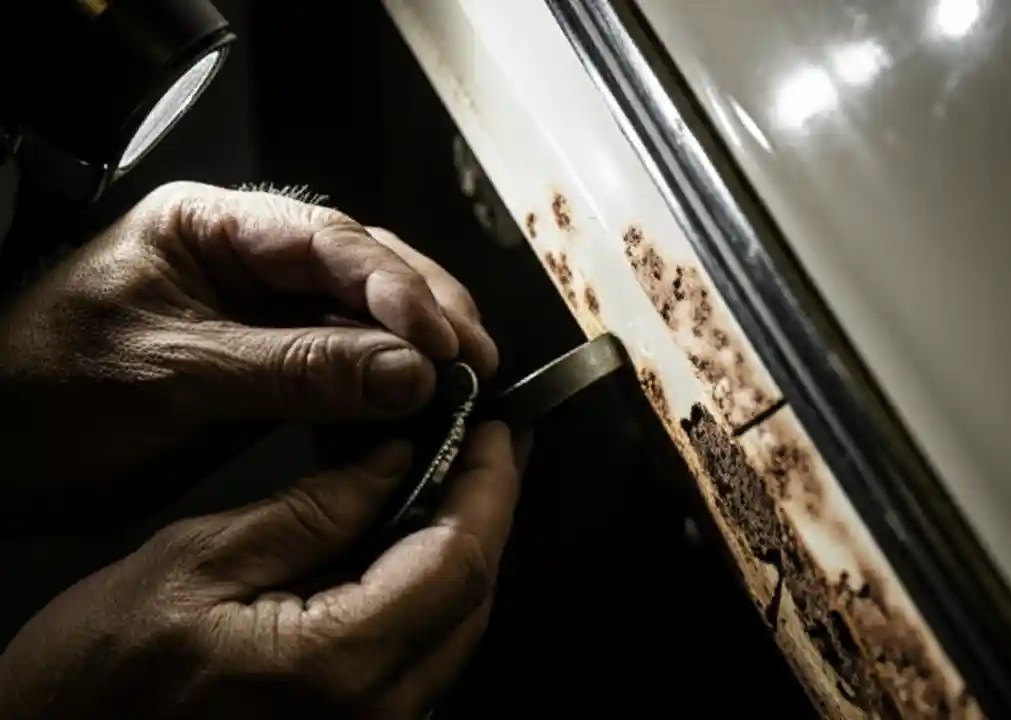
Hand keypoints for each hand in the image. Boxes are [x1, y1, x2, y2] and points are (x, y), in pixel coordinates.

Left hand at [0, 181, 498, 529]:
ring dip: (415, 347)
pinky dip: (382, 385)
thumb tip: (408, 371)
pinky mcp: (267, 359)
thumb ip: (294, 368)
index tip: (441, 340)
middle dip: (425, 311)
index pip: (328, 239)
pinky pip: (342, 360)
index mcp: (211, 223)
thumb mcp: (173, 372)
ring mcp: (260, 308)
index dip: (395, 288)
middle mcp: (246, 256)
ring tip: (462, 382)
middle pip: (362, 266)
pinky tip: (410, 405)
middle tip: (476, 361)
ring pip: (362, 313)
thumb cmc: (45, 388)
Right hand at [0, 421, 527, 719]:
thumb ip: (314, 510)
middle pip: (473, 596)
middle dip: (489, 510)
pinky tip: (416, 542)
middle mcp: (375, 713)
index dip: (490, 485)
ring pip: (457, 627)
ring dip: (466, 548)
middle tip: (488, 443)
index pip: (458, 560)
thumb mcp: (198, 562)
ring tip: (460, 478)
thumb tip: (400, 458)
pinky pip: (423, 655)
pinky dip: (432, 590)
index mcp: (336, 665)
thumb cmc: (99, 672)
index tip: (499, 427)